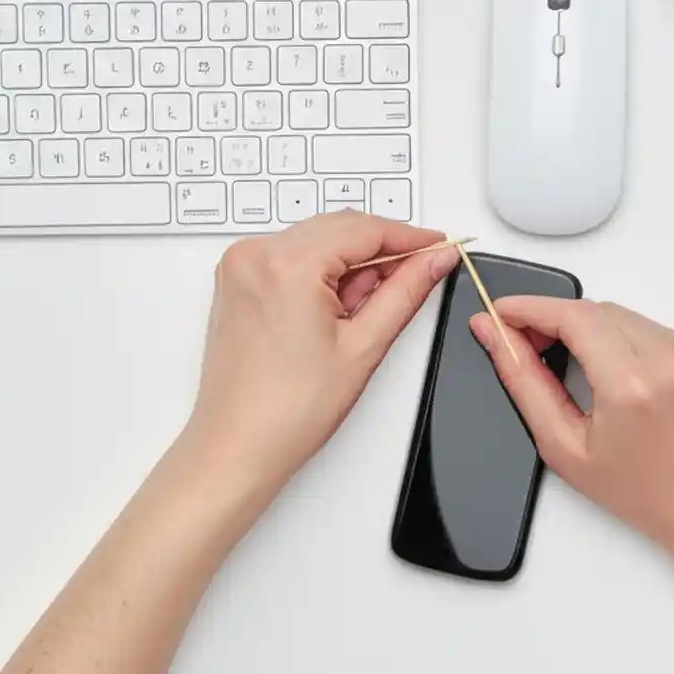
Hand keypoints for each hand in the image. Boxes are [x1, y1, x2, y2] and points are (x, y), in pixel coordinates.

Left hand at [185, 212, 460, 488]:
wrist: (237, 446)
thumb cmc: (287, 411)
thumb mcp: (363, 346)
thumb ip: (406, 292)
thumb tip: (434, 260)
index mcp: (287, 265)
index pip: (365, 229)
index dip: (410, 236)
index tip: (437, 246)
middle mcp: (256, 254)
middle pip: (339, 227)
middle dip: (381, 250)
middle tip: (416, 277)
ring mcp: (240, 265)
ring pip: (316, 239)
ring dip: (350, 262)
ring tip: (363, 311)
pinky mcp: (236, 280)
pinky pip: (290, 255)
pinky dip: (320, 271)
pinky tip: (336, 308)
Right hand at [469, 298, 673, 561]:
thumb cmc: (651, 496)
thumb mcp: (568, 448)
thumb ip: (525, 384)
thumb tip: (495, 336)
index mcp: (632, 383)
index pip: (571, 315)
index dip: (528, 307)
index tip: (499, 311)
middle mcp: (669, 356)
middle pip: (595, 309)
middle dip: (554, 320)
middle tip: (526, 346)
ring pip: (622, 316)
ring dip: (589, 331)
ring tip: (573, 369)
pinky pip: (650, 329)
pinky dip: (623, 343)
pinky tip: (616, 379)